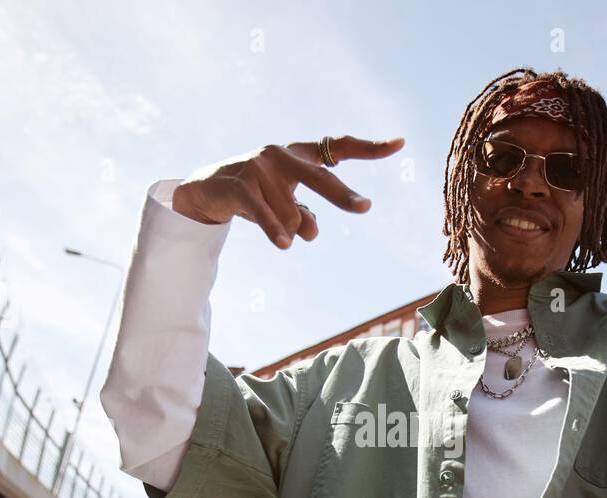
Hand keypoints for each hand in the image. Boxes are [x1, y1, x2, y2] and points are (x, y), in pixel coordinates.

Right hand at [170, 135, 404, 247]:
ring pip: (293, 215)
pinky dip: (274, 230)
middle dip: (342, 196)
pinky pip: (267, 216)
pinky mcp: (242, 184)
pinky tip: (283, 244)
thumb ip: (304, 216)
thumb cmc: (256, 196)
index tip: (399, 144)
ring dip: (288, 231)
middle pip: (321, 179)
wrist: (206, 191)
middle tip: (365, 207)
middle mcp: (281, 154)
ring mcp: (260, 167)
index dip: (369, 148)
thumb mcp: (285, 206)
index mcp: (298, 154)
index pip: (338, 148)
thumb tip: (310, 230)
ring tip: (274, 229)